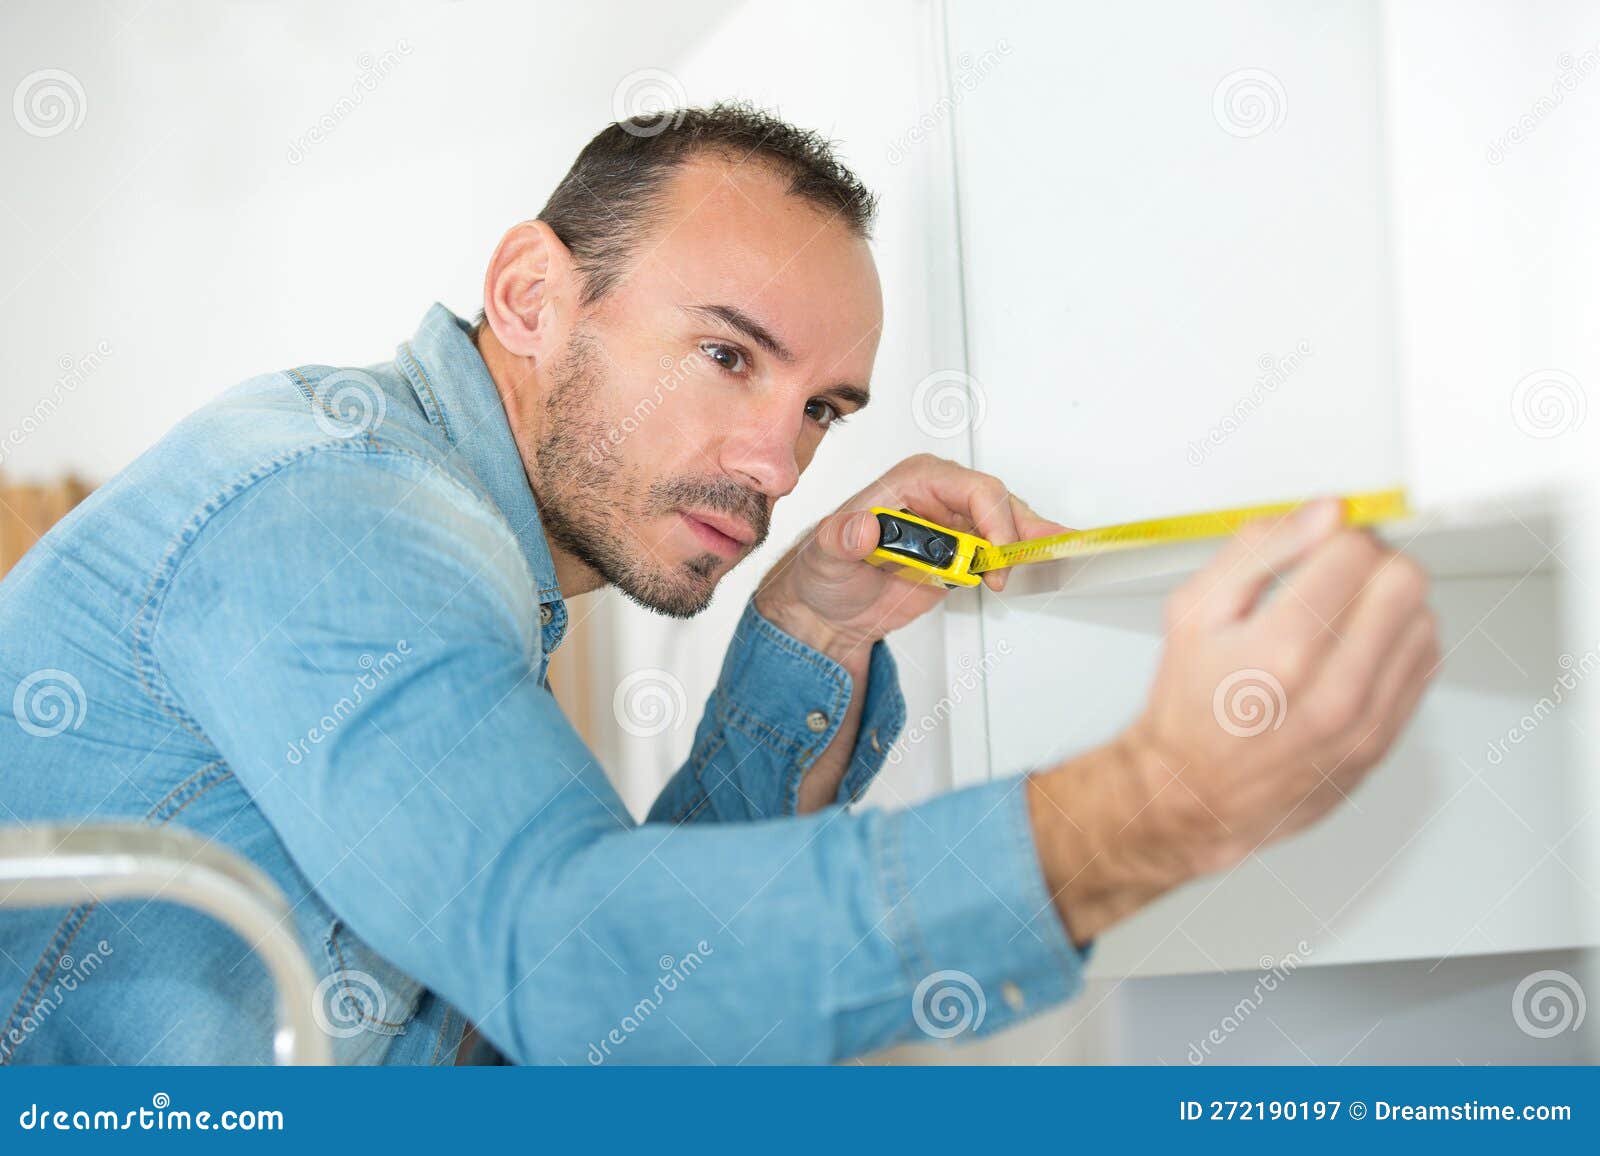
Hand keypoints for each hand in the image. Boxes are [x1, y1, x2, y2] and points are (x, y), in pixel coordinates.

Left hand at [753, 453, 1067, 663]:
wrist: (828, 609)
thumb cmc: (824, 570)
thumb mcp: (825, 553)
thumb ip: (841, 538)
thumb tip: (864, 525)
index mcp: (912, 482)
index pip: (970, 488)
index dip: (993, 518)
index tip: (994, 554)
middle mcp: (939, 497)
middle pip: (997, 503)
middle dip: (1018, 531)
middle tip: (1022, 564)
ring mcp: (953, 526)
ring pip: (1006, 523)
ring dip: (1029, 541)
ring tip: (1055, 556)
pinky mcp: (961, 554)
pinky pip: (1001, 548)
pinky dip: (1023, 554)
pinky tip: (1047, 557)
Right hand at [1029, 499, 1438, 943]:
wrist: (1195, 794)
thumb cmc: (1190, 706)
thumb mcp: (1193, 613)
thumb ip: (1257, 551)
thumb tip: (1323, 514)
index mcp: (1282, 649)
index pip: (1354, 551)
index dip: (1333, 536)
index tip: (1315, 546)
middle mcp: (1334, 690)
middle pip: (1404, 580)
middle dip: (1371, 564)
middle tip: (1336, 576)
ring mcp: (1366, 721)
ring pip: (1423, 618)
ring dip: (1387, 605)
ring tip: (1340, 620)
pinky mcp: (1384, 740)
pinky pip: (1424, 664)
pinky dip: (1396, 645)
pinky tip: (1355, 652)